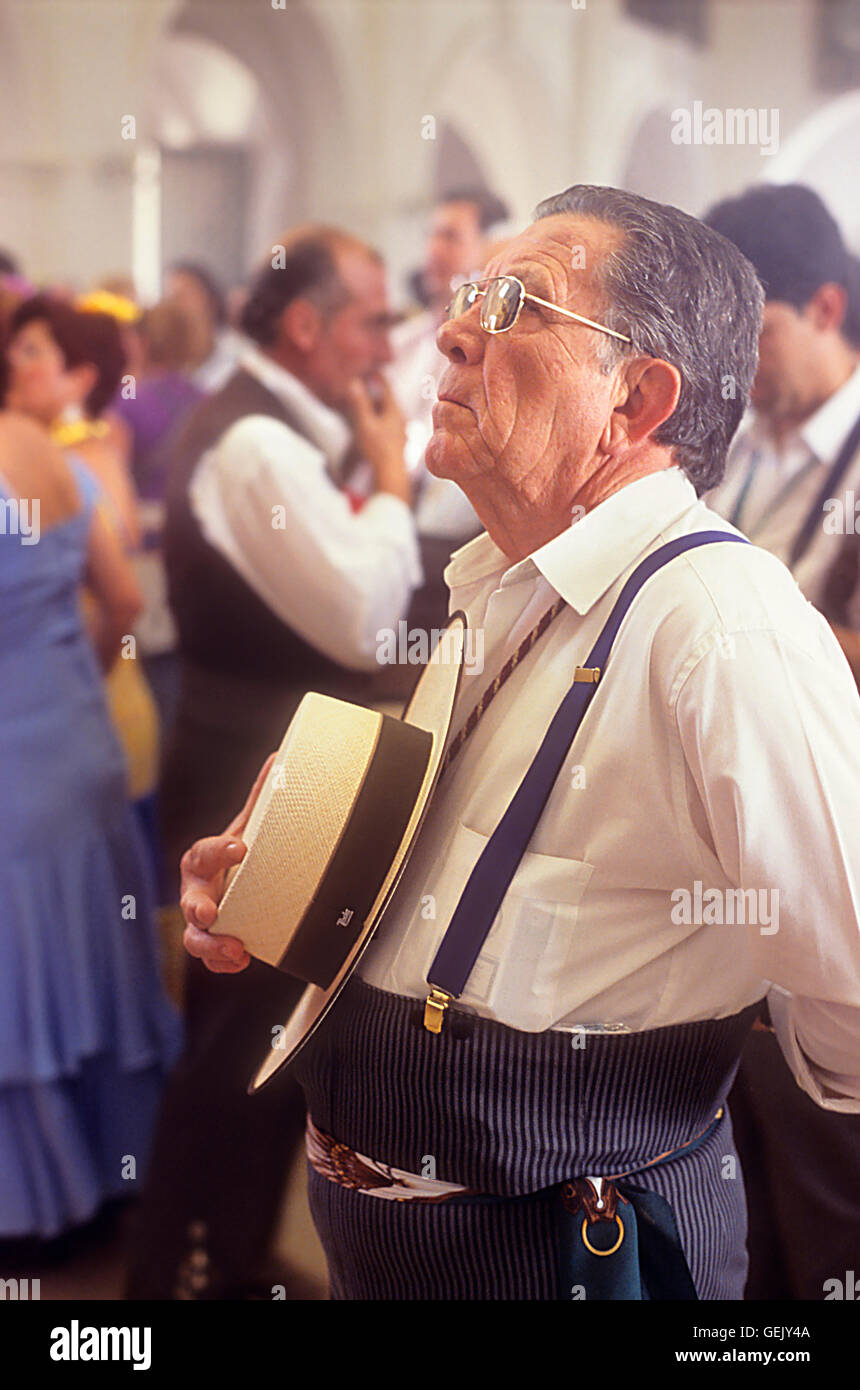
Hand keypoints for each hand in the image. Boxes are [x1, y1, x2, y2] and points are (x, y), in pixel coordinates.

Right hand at [180, 753, 274, 972]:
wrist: (235, 882)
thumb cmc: (241, 853)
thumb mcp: (251, 825)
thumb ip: (261, 796)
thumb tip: (278, 758)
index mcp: (203, 859)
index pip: (205, 852)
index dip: (221, 850)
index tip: (242, 848)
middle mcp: (197, 891)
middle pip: (190, 900)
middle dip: (198, 907)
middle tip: (211, 912)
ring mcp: (202, 921)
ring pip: (194, 938)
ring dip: (211, 945)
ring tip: (235, 949)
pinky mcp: (212, 943)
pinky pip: (211, 959)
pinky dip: (223, 962)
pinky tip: (241, 961)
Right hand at [345, 374, 409, 502]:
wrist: (390, 473)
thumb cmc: (378, 448)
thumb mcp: (365, 423)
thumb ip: (359, 404)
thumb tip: (353, 383)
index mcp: (394, 412)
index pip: (387, 389)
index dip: (379, 379)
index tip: (375, 370)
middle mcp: (400, 420)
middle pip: (388, 402)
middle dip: (378, 393)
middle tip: (370, 384)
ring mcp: (399, 433)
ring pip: (388, 414)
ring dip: (379, 408)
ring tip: (370, 403)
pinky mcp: (396, 444)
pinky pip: (387, 426)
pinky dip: (379, 420)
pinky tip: (375, 425)